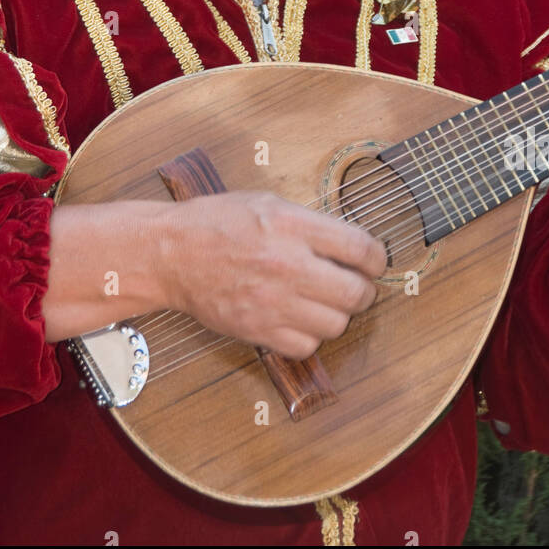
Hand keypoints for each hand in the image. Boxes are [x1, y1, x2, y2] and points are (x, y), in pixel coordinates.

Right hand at [158, 190, 386, 358]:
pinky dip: (311, 335)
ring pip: (336, 324)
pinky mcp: (258, 330)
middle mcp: (287, 265)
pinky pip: (306, 346)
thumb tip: (350, 244)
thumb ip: (310, 222)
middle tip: (355, 285)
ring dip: (338, 314)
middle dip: (363, 290)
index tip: (374, 261)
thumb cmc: (217, 222)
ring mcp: (273, 302)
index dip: (377, 257)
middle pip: (355, 293)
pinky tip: (300, 317)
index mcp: (292, 226)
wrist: (171, 254)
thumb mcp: (268, 202)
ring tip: (325, 301)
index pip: (359, 247)